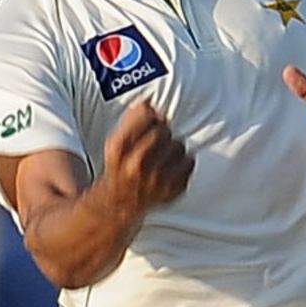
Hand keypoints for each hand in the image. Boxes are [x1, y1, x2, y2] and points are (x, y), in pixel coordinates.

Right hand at [97, 100, 192, 227]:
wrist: (121, 202)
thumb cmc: (121, 166)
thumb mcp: (116, 141)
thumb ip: (132, 119)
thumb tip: (151, 104)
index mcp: (119, 148)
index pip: (146, 114)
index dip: (150, 114)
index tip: (149, 121)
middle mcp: (136, 165)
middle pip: (163, 130)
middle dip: (161, 132)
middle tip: (156, 142)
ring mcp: (156, 180)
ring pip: (179, 145)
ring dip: (173, 148)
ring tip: (162, 157)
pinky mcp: (172, 190)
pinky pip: (189, 163)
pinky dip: (183, 163)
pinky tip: (170, 169)